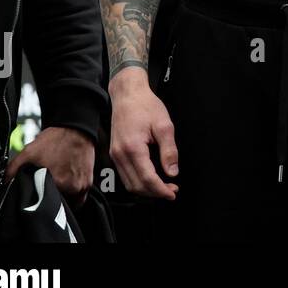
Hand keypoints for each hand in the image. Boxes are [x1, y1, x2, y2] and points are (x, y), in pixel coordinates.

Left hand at [6, 126, 94, 205]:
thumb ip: (12, 170)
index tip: (36, 194)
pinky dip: (72, 194)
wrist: (75, 128)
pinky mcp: (88, 183)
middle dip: (49, 198)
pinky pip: (79, 197)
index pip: (43, 203)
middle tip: (44, 188)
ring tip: (56, 185)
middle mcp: (71, 187)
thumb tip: (4, 185)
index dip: (37, 200)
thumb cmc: (54, 140)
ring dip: (62, 198)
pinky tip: (66, 184)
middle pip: (56, 204)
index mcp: (57, 182)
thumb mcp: (28, 152)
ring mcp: (82, 186)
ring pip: (69, 202)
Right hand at [108, 68, 178, 198]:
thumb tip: (172, 171)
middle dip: (155, 192)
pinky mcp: (115, 153)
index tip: (172, 193)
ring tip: (163, 186)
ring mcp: (115, 155)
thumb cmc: (145, 105)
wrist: (127, 94)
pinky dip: (138, 181)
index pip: (147, 179)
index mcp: (133, 148)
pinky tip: (151, 178)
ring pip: (129, 183)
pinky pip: (125, 175)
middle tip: (171, 190)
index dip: (161, 190)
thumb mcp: (164, 125)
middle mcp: (120, 155)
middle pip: (136, 186)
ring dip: (146, 189)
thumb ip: (169, 151)